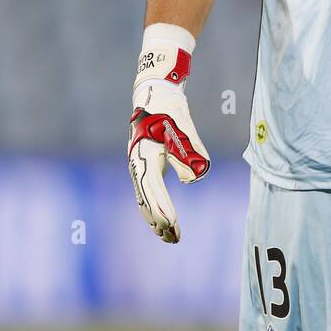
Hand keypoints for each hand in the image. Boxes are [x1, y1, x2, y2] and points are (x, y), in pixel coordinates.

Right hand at [128, 31, 209, 242]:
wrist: (155, 91)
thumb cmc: (169, 108)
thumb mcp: (182, 125)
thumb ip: (189, 150)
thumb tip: (193, 177)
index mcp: (144, 156)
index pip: (153, 189)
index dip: (163, 209)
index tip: (173, 225)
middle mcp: (136, 164)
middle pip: (145, 199)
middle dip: (159, 221)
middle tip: (175, 239)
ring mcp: (137, 165)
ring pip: (144, 199)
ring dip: (155, 218)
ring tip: (170, 237)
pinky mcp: (143, 165)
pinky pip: (145, 192)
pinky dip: (153, 207)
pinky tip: (162, 220)